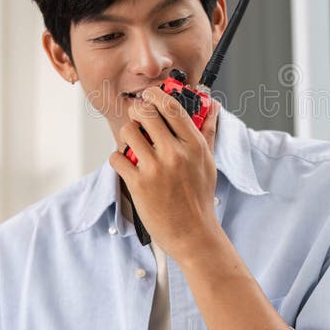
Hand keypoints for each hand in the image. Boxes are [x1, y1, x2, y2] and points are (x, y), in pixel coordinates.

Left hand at [109, 86, 221, 259]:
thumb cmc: (200, 198)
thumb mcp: (208, 162)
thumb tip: (213, 106)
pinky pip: (117, 157)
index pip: (171, 107)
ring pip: (128, 132)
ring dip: (127, 134)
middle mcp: (175, 153)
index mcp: (194, 145)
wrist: (193, 234)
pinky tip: (126, 163)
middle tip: (137, 117)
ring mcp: (155, 168)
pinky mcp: (138, 184)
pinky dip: (118, 158)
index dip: (156, 95)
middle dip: (137, 111)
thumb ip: (207, 131)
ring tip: (132, 143)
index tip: (150, 95)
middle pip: (145, 113)